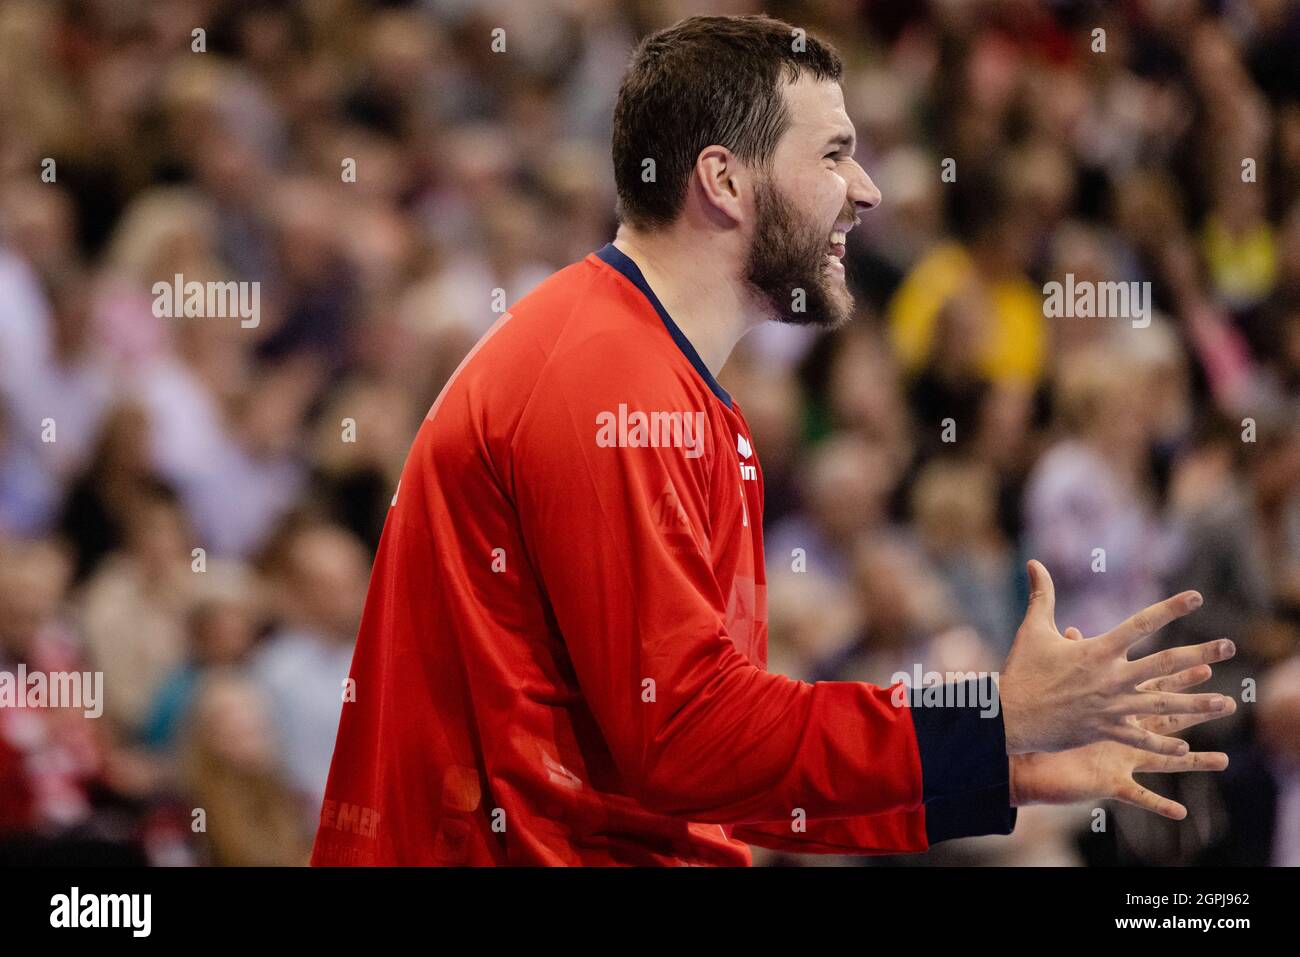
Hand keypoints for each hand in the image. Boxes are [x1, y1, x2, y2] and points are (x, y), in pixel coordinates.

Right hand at [998, 560, 1234, 755]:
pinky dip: (1162, 742)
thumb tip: (1033, 563)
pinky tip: (1185, 745)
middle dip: (1201, 653)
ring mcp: (1111, 706)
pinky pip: (1140, 738)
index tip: (1196, 598)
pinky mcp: (1105, 730)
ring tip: (1225, 703)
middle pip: (1165, 664)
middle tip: (1229, 646)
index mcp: (1097, 649)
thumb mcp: (1033, 629)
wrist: (1010, 715)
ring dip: (1196, 704)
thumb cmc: (1021, 670)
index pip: (1142, 624)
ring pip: (1163, 705)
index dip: (1170, 608)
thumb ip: (1041, 596)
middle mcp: (1111, 677)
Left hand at [1008, 658, 1236, 819]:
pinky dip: (1158, 805)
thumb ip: (1071, 656)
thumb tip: (1071, 627)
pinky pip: (1137, 795)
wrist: (1029, 760)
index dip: (1176, 678)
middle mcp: (1125, 734)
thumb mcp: (1063, 689)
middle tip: (1230, 702)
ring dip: (1194, 761)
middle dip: (1197, 710)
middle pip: (1166, 719)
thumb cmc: (1047, 723)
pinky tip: (1180, 812)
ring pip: (1164, 760)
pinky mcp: (1109, 782)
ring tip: (1224, 762)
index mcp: (1116, 711)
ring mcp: (1121, 760)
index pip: (1151, 689)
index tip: (1206, 666)